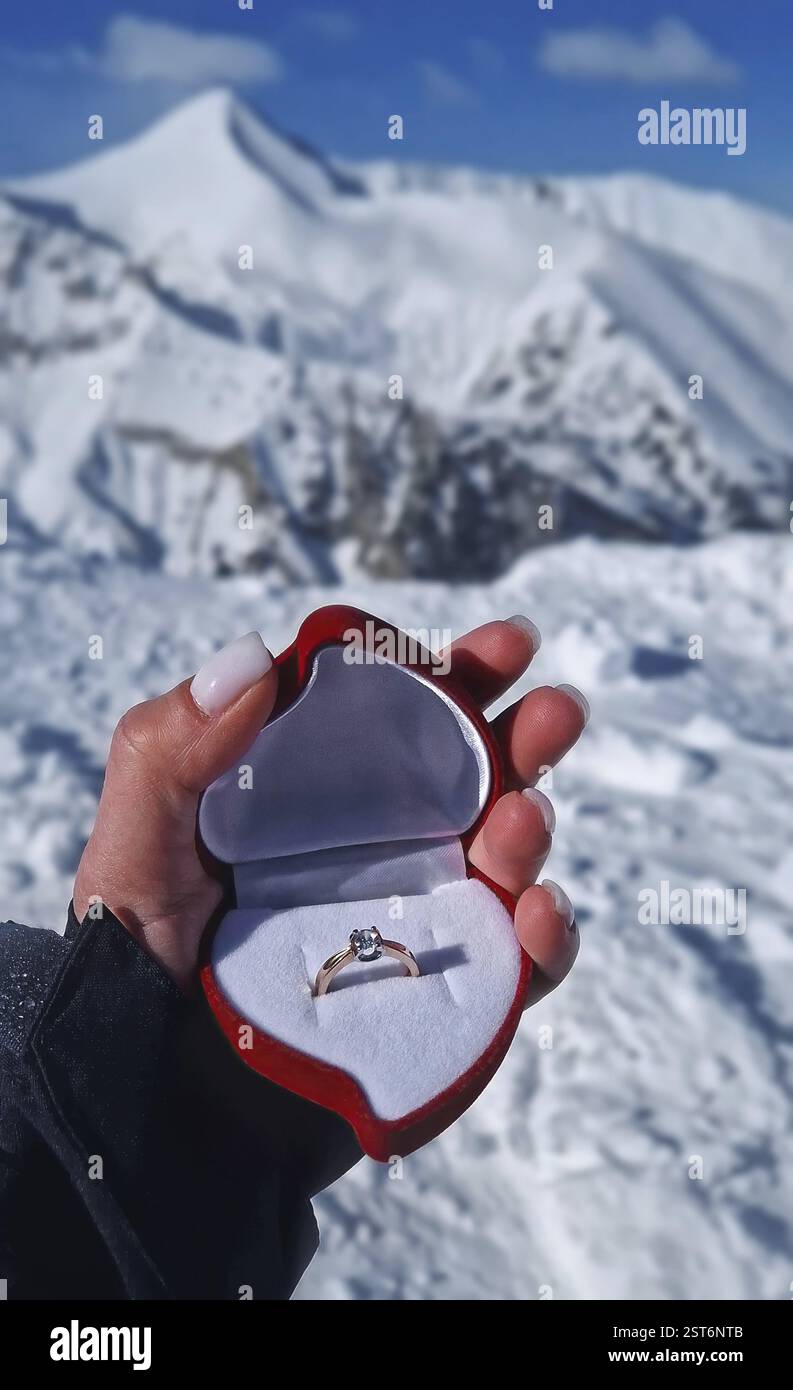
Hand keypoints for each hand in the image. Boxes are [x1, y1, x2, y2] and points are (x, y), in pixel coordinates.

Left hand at [73, 619, 587, 999]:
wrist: (153, 1092)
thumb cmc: (136, 955)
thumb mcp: (136, 839)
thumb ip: (173, 745)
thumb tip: (258, 657)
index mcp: (327, 790)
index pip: (407, 714)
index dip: (460, 672)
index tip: (502, 646)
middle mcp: (387, 844)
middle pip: (481, 775)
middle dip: (530, 734)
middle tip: (556, 711)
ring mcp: (423, 918)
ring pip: (509, 860)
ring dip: (532, 827)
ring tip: (520, 820)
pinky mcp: (446, 997)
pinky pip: (518, 964)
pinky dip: (547, 938)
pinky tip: (535, 913)